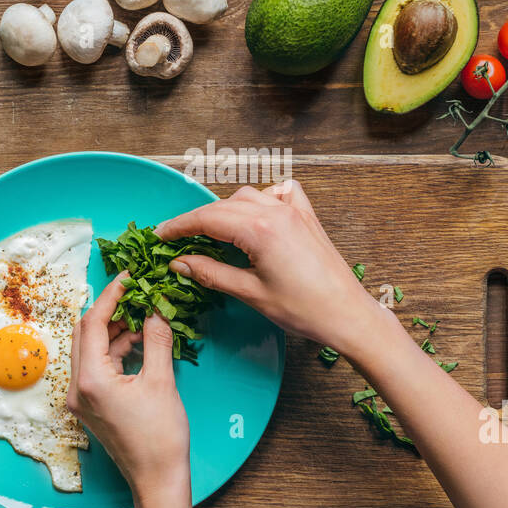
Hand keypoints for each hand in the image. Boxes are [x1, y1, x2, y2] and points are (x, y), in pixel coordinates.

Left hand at [68, 273, 190, 502]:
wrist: (157, 480)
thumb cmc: (160, 437)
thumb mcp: (161, 381)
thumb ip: (155, 339)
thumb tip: (156, 307)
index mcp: (91, 380)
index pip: (92, 323)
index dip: (111, 295)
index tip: (130, 277)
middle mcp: (77, 388)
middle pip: (83, 332)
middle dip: (108, 310)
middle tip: (136, 294)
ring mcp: (81, 398)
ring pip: (90, 349)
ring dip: (113, 330)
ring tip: (143, 316)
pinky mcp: (91, 405)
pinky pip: (97, 366)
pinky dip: (114, 350)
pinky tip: (138, 342)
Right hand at [156, 180, 389, 354]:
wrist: (348, 314)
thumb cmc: (304, 309)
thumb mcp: (251, 293)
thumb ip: (212, 273)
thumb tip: (181, 263)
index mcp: (260, 229)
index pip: (207, 218)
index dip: (179, 226)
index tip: (160, 235)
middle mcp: (277, 212)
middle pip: (223, 206)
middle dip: (197, 219)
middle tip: (177, 238)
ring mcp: (295, 211)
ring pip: (249, 197)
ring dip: (226, 209)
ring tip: (211, 232)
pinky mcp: (308, 218)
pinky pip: (280, 193)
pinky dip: (263, 198)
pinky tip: (256, 213)